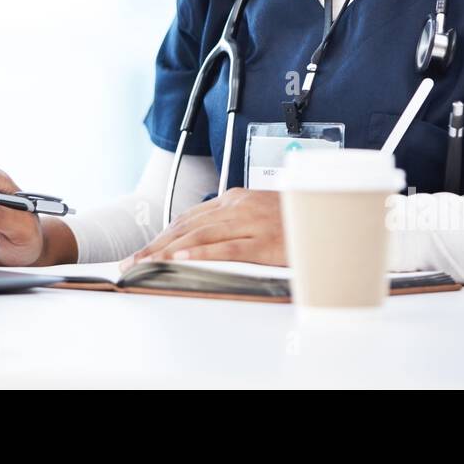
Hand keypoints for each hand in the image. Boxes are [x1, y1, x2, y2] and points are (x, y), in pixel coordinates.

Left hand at [116, 187, 285, 270]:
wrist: (330, 216)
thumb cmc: (296, 219)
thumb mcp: (260, 213)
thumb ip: (234, 222)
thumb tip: (207, 238)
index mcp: (235, 199)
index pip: (189, 218)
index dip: (163, 235)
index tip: (144, 251)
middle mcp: (238, 207)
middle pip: (188, 227)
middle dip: (157, 245)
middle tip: (133, 262)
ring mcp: (250, 223)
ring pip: (200, 236)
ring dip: (168, 251)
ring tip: (146, 264)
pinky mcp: (264, 242)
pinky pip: (227, 248)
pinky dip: (201, 254)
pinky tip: (181, 260)